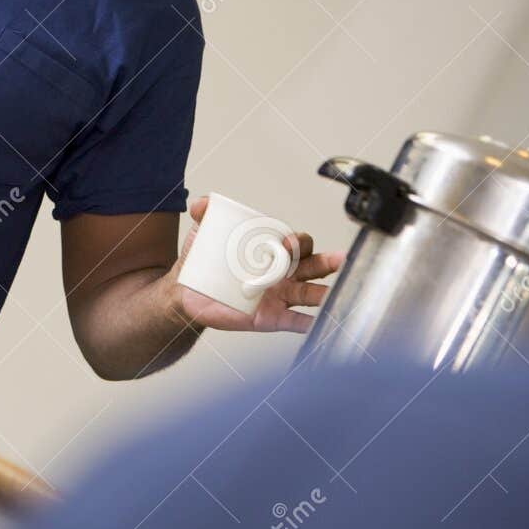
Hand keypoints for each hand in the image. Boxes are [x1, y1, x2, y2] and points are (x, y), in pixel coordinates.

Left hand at [170, 196, 343, 333]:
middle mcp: (284, 274)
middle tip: (340, 260)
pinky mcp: (270, 318)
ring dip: (325, 294)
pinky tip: (318, 325)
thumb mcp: (203, 234)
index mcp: (274, 251)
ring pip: (310, 294)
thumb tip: (201, 203)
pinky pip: (295, 322)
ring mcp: (280, 297)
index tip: (288, 243)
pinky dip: (307, 324)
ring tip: (335, 296)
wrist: (188, 293)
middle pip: (314, 266)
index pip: (297, 243)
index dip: (298, 241)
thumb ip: (205, 215)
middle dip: (328, 262)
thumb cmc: (203, 262)